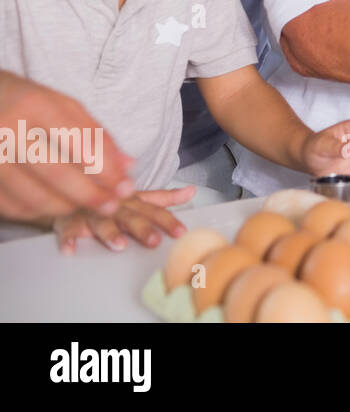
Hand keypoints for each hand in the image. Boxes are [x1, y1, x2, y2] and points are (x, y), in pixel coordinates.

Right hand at [0, 72, 133, 222]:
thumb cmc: (26, 101)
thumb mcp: (64, 106)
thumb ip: (96, 135)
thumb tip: (128, 167)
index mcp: (35, 106)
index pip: (78, 142)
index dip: (106, 169)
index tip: (126, 186)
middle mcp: (8, 131)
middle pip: (56, 174)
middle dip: (91, 196)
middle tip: (113, 206)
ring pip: (34, 197)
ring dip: (68, 208)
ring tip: (87, 205)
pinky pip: (13, 207)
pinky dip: (39, 212)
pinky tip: (57, 206)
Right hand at [52, 186, 194, 252]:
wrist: (70, 193)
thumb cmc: (110, 199)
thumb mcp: (138, 197)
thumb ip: (164, 198)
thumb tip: (192, 190)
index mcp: (132, 201)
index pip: (154, 210)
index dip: (167, 221)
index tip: (181, 232)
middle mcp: (114, 205)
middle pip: (130, 216)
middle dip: (142, 228)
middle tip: (154, 241)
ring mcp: (91, 212)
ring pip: (101, 221)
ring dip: (110, 233)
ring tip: (119, 246)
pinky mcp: (69, 220)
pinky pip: (67, 229)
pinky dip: (68, 238)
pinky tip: (71, 249)